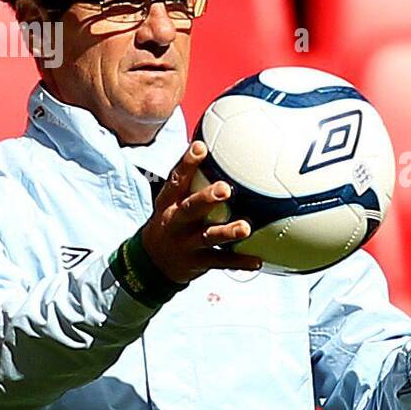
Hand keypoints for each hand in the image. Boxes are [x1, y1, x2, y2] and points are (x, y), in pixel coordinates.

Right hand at [139, 140, 262, 283]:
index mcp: (169, 203)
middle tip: (225, 188)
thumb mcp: (172, 201)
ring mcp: (186, 243)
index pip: (176, 180)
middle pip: (190, 208)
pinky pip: (221, 262)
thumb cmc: (172, 221)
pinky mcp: (198, 262)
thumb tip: (218, 146)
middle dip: (207, 198)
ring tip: (245, 227)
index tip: (200, 147)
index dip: (187, 163)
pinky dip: (239, 262)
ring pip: (207, 236)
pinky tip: (258, 261)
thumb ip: (192, 179)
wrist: (152, 262)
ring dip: (227, 232)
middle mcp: (176, 222)